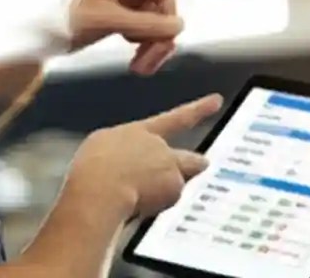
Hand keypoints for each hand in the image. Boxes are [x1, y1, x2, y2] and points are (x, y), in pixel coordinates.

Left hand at [63, 0, 204, 74]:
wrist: (44, 39)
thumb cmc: (66, 20)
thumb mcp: (106, 21)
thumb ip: (144, 25)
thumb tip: (180, 26)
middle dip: (163, 28)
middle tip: (155, 53)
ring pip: (162, 18)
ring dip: (156, 44)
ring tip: (140, 67)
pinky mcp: (128, 14)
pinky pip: (152, 29)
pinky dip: (149, 47)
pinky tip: (136, 62)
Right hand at [64, 94, 223, 220]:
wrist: (100, 189)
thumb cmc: (93, 166)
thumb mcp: (103, 145)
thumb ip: (123, 149)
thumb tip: (127, 161)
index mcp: (142, 132)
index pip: (177, 118)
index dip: (199, 109)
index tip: (216, 101)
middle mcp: (161, 148)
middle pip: (191, 158)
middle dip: (195, 164)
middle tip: (200, 166)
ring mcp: (170, 169)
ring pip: (177, 184)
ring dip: (165, 192)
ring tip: (139, 200)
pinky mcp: (172, 190)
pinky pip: (167, 202)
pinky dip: (156, 207)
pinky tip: (137, 208)